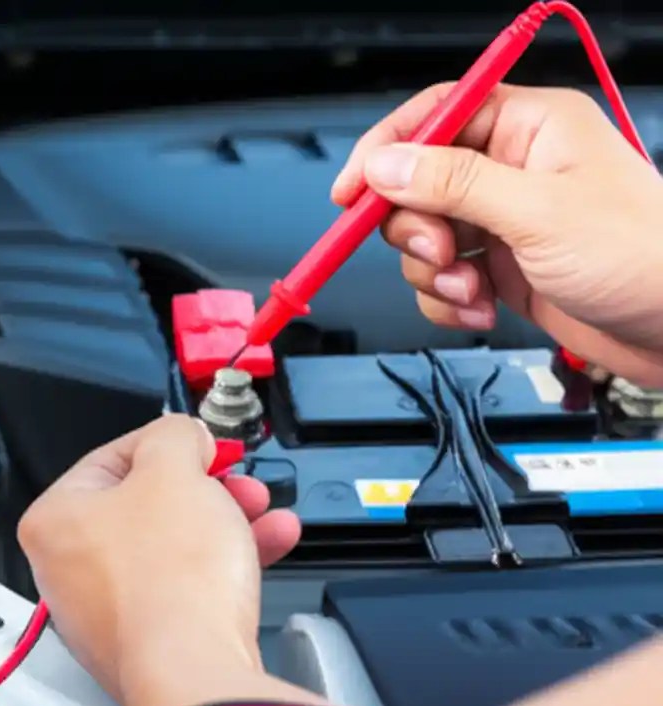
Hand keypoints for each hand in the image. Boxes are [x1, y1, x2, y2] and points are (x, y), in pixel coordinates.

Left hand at [18, 415, 302, 705]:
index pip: (111, 456)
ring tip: (261, 511)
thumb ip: (176, 434)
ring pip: (170, 547)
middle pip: (144, 504)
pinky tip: (264, 546)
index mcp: (53, 518)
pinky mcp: (146, 641)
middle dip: (203, 487)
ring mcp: (106, 610)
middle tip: (234, 480)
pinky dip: (221, 565)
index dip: (166, 442)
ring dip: (223, 522)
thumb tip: (181, 432)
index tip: (200, 442)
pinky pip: (184, 588)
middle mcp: (68, 568)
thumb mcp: (175, 468)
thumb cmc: (169, 579)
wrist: (195, 667)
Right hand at [332, 83, 662, 384]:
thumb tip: (386, 163)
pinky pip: (442, 277)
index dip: (385, 149)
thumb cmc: (646, 256)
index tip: (352, 191)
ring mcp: (504, 220)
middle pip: (416, 183)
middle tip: (438, 252)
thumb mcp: (539, 212)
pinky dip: (448, 299)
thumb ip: (453, 184)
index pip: (435, 116)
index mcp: (529, 128)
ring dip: (433, 272)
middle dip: (414, 227)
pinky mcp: (501, 267)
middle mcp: (512, 169)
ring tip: (470, 289)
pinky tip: (479, 309)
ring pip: (423, 236)